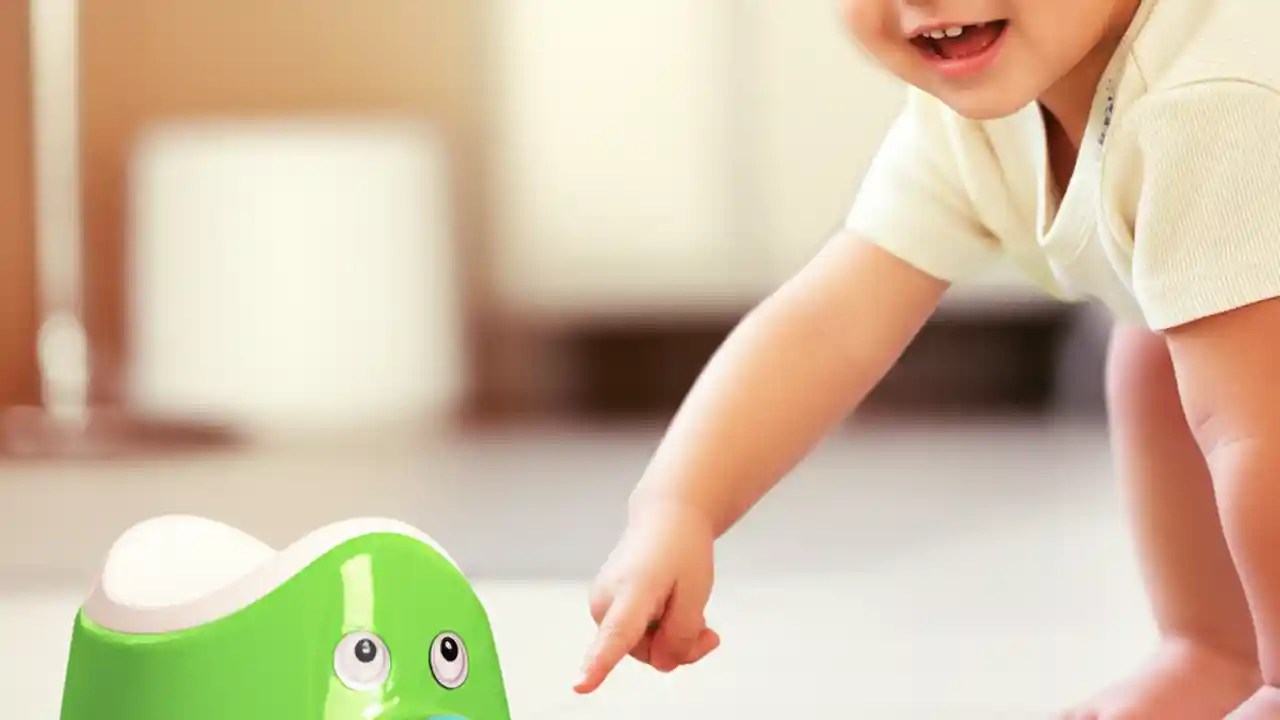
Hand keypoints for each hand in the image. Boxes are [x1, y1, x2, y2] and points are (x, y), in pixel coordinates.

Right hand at [574, 499, 720, 693]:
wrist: (665, 519)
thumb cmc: (681, 550)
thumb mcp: (697, 592)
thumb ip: (681, 635)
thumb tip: (661, 664)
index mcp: (632, 590)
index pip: (616, 635)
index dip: (600, 664)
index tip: (580, 686)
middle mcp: (607, 601)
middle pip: (647, 654)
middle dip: (679, 646)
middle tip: (707, 629)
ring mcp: (601, 606)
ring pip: (643, 649)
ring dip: (671, 637)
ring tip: (686, 608)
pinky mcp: (604, 610)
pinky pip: (636, 638)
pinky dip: (660, 630)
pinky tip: (671, 607)